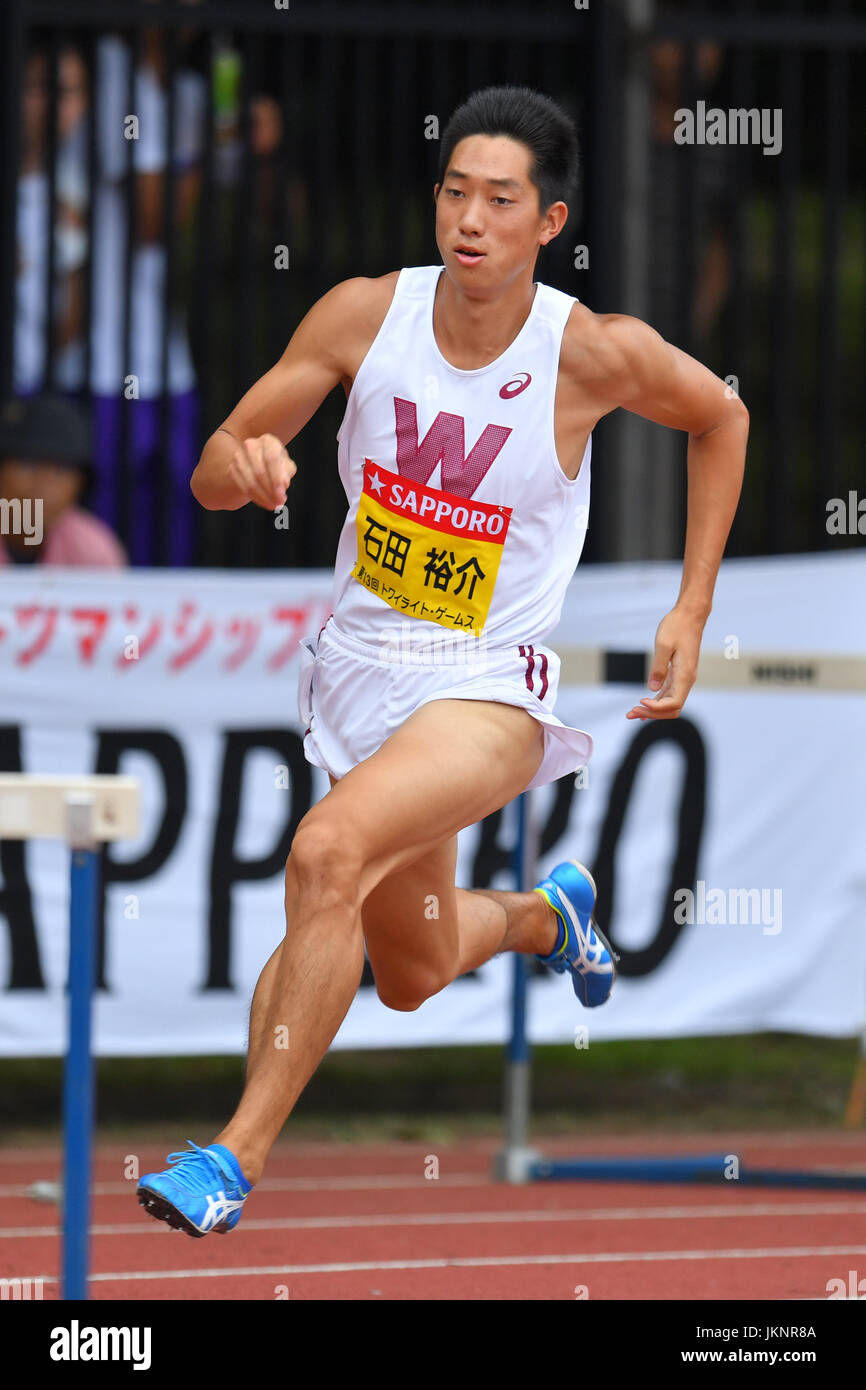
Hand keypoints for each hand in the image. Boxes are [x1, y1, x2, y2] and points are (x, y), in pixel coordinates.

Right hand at [228, 433, 295, 510]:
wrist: (258, 464)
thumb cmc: (277, 464)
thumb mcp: (287, 466)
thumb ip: (287, 472)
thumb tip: (284, 484)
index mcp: (268, 441)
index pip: (272, 459)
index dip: (277, 479)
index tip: (282, 495)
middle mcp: (251, 445)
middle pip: (259, 472)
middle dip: (270, 491)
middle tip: (279, 503)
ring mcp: (239, 456)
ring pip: (250, 482)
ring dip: (263, 497)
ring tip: (273, 505)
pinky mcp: (232, 469)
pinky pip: (243, 487)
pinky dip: (255, 498)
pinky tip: (264, 502)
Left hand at [626, 604, 704, 719]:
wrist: (690, 616)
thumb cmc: (677, 627)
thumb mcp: (664, 645)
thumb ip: (658, 668)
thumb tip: (653, 688)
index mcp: (685, 675)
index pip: (673, 703)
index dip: (656, 708)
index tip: (640, 702)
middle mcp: (687, 680)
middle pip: (672, 709)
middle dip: (652, 714)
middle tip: (630, 713)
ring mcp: (684, 678)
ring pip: (670, 703)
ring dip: (652, 710)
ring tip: (632, 712)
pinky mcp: (679, 674)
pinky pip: (669, 694)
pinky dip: (656, 702)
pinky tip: (644, 704)